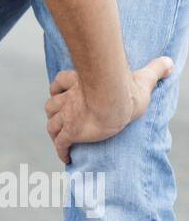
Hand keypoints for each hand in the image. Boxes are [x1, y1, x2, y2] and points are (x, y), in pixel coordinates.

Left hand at [44, 57, 174, 163]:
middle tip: (60, 119)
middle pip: (51, 104)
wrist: (114, 101)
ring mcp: (69, 115)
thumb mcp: (143, 77)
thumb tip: (169, 62)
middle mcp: (71, 98)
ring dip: (54, 131)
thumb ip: (154, 69)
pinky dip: (61, 151)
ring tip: (61, 138)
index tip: (58, 91)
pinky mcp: (71, 131)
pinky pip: (60, 143)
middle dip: (54, 111)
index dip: (57, 87)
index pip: (60, 81)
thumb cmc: (126, 88)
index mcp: (81, 83)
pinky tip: (66, 157)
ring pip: (52, 123)